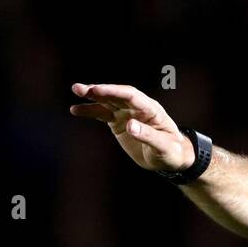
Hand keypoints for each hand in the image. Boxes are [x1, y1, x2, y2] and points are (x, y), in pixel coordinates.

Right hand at [69, 83, 193, 172]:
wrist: (171, 158)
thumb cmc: (171, 152)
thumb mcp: (163, 147)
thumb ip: (148, 135)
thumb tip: (130, 125)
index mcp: (151, 109)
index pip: (131, 96)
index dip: (114, 92)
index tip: (97, 90)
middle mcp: (138, 108)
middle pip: (117, 95)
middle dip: (100, 91)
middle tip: (80, 89)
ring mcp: (128, 114)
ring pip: (108, 102)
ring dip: (92, 96)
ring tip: (76, 90)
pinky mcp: (119, 122)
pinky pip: (103, 114)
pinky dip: (90, 111)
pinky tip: (76, 110)